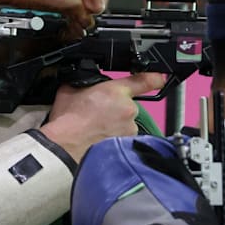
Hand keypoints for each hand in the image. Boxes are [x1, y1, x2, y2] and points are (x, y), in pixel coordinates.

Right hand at [40, 72, 164, 161]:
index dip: (154, 78)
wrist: (66, 146)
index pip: (144, 80)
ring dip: (115, 125)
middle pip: (128, 106)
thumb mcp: (70, 90)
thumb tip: (85, 84)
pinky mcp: (126, 143)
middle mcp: (127, 109)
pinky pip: (124, 138)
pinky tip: (99, 139)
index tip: (159, 78)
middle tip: (97, 114)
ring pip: (126, 124)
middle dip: (116, 109)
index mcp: (115, 91)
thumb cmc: (68, 121)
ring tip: (96, 129)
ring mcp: (129, 128)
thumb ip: (84, 84)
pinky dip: (114, 138)